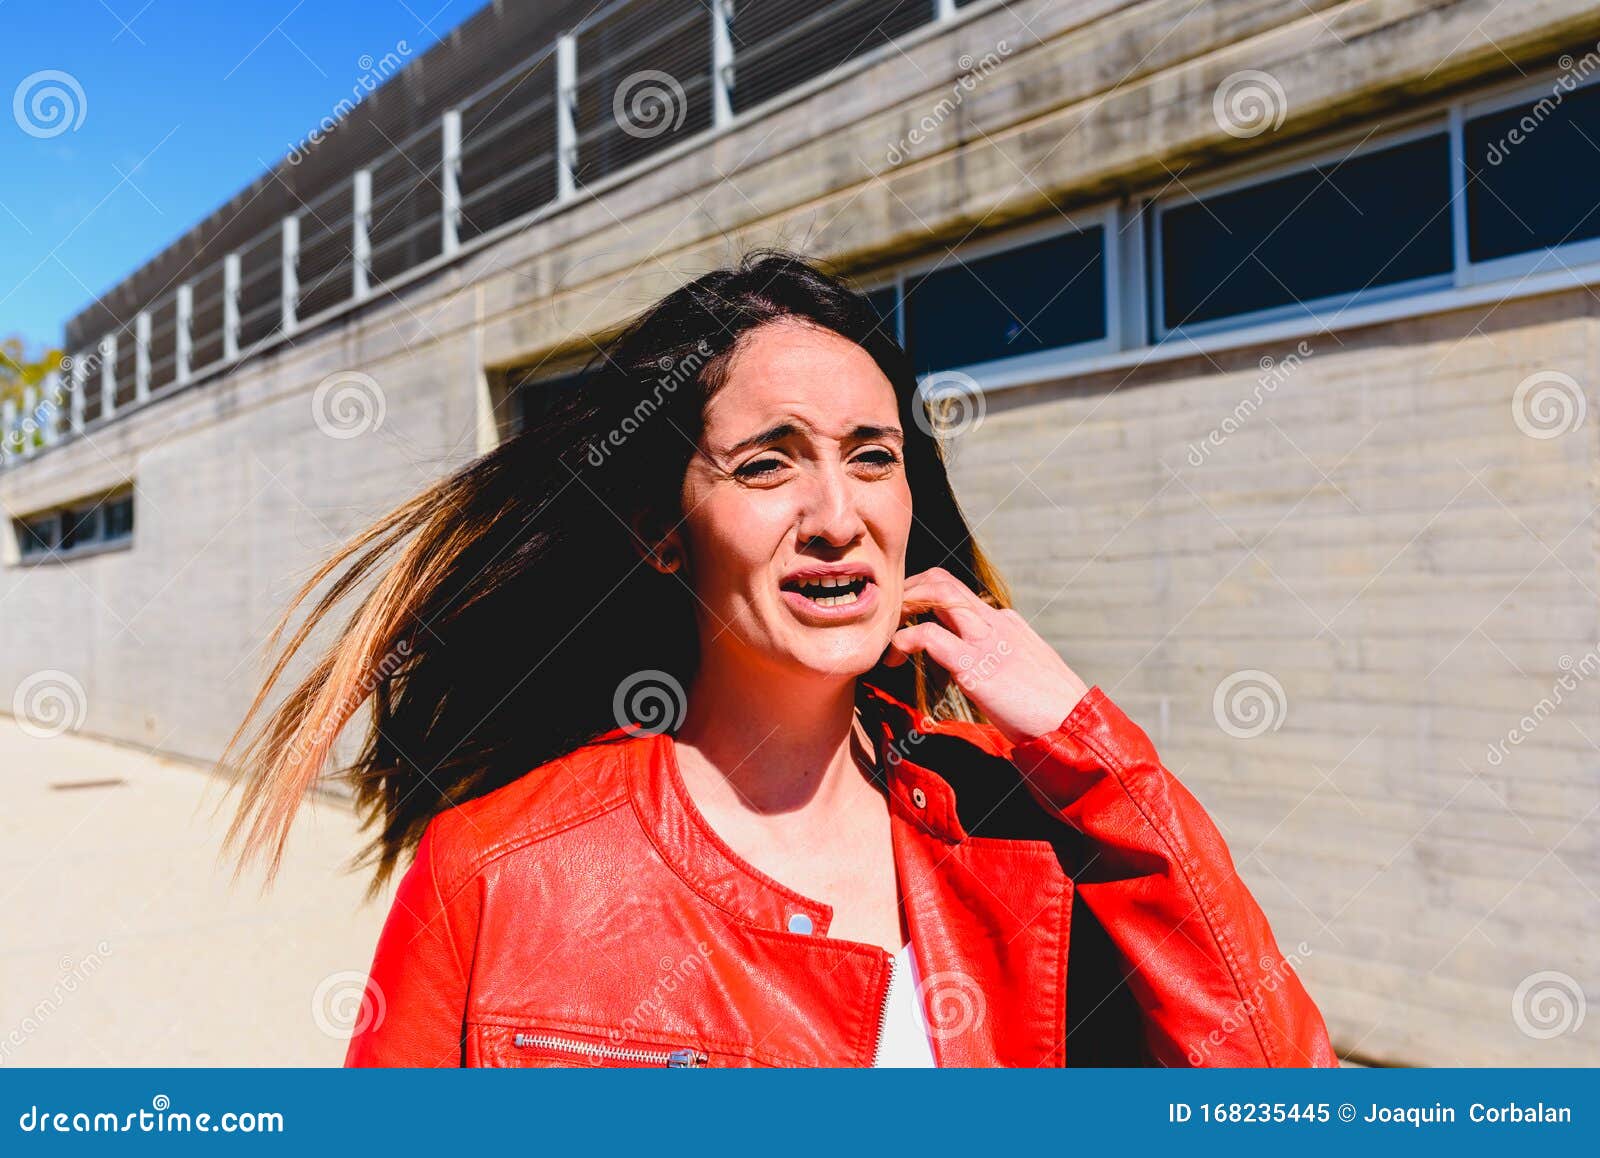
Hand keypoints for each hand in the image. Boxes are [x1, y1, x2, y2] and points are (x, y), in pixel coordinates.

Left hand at [882, 567, 1090, 744]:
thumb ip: (1002, 663)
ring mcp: (986, 640)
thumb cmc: (1052, 710)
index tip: (906, 618)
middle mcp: (996, 622)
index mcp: (1007, 623)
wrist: (1074, 726)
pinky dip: (903, 639)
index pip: (959, 595)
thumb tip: (982, 673)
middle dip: (908, 590)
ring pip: (937, 593)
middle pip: (943, 582)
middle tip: (887, 617)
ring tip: (885, 631)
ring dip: (903, 605)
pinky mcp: (976, 665)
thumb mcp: (1026, 673)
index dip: (926, 601)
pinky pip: (929, 636)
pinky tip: (894, 656)